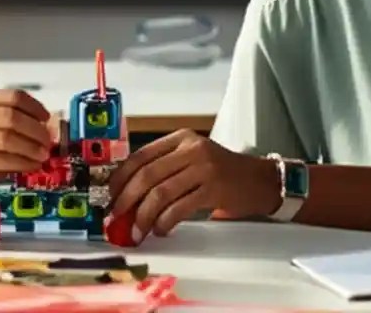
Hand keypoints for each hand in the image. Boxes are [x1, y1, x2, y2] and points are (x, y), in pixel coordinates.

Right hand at [0, 89, 51, 180]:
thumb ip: (6, 113)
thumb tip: (43, 126)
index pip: (14, 97)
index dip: (35, 107)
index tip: (47, 118)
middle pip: (13, 118)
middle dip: (36, 130)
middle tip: (48, 140)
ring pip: (9, 140)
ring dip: (32, 148)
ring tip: (43, 154)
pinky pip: (3, 160)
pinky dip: (22, 163)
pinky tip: (30, 165)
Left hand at [106, 129, 279, 241]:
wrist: (260, 180)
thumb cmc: (221, 172)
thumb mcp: (192, 159)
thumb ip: (164, 169)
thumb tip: (127, 195)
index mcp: (180, 139)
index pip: (140, 156)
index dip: (120, 178)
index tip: (110, 196)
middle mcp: (191, 149)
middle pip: (146, 175)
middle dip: (127, 200)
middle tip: (117, 217)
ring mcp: (203, 167)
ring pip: (160, 193)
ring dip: (144, 216)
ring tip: (138, 230)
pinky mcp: (213, 188)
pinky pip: (179, 208)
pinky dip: (165, 222)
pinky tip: (161, 229)